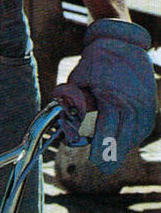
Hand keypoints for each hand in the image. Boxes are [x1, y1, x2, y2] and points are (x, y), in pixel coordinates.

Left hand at [66, 19, 156, 173]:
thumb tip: (62, 118)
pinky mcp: (149, 103)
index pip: (107, 127)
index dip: (102, 146)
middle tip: (105, 169)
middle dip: (114, 154)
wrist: (122, 43)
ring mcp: (144, 103)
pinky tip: (126, 143)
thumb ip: (72, 98)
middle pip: (125, 135)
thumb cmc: (95, 62)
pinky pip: (144, 125)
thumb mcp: (78, 77)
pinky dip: (135, 135)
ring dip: (125, 146)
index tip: (95, 160)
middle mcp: (132, 102)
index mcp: (112, 96)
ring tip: (113, 160)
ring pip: (136, 132)